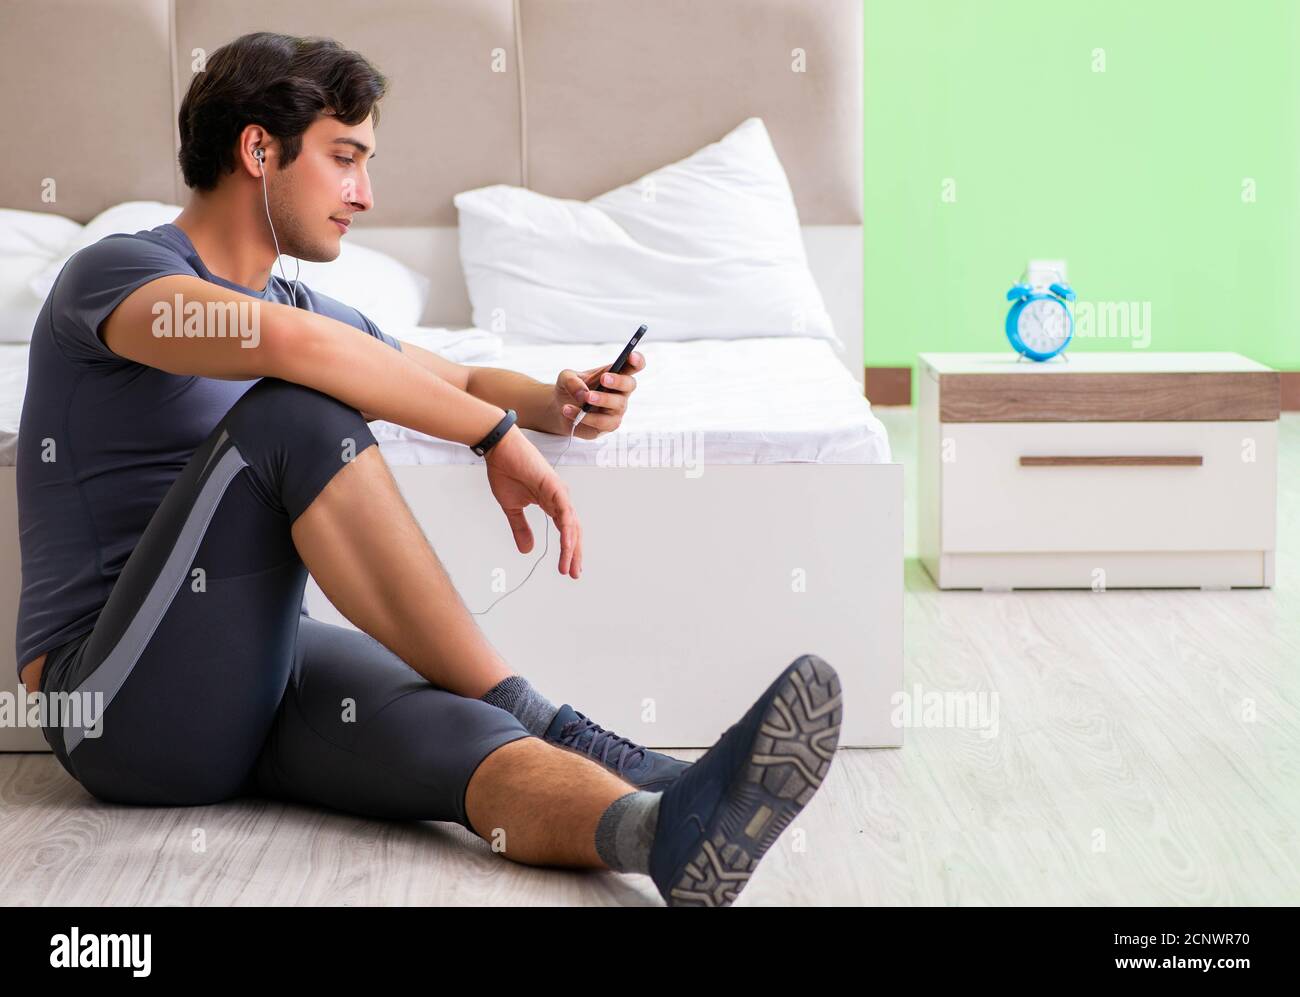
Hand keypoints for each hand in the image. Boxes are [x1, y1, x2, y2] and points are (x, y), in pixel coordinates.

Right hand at [483, 425, 582, 577]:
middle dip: (574, 554)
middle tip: (574, 574)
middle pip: (573, 531)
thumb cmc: (506, 471)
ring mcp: (559, 493)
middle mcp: (560, 499)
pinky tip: (567, 544)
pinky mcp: (554, 486)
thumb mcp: (512, 507)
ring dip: (571, 547)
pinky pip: (564, 511)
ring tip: (569, 566)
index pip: (565, 531)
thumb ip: (521, 528)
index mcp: (551, 504)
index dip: (567, 550)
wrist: (499, 449)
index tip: (566, 569)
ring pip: (571, 525)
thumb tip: (528, 550)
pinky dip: (567, 529)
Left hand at [550, 350, 645, 438]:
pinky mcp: (609, 425)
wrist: (561, 409)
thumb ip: (572, 380)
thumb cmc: (571, 389)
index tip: (631, 356)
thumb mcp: (566, 378)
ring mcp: (616, 409)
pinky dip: (585, 416)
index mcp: (615, 374)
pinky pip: (602, 422)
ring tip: (586, 397)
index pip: (633, 366)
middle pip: (630, 384)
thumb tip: (582, 393)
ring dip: (602, 399)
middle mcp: (620, 392)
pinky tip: (569, 410)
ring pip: (618, 404)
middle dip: (618, 381)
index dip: (636, 360)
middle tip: (604, 379)